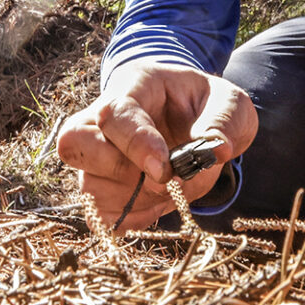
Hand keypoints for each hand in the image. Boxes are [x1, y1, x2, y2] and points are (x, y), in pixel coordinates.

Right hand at [57, 62, 256, 232]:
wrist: (197, 119)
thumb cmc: (208, 105)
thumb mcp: (230, 102)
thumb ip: (225, 120)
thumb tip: (217, 150)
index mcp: (135, 85)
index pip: (114, 113)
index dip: (135, 144)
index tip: (165, 170)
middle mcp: (103, 117)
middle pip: (74, 141)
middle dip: (118, 170)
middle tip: (162, 179)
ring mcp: (98, 153)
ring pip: (86, 184)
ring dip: (131, 200)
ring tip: (169, 193)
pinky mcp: (104, 184)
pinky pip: (99, 212)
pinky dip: (129, 219)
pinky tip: (157, 207)